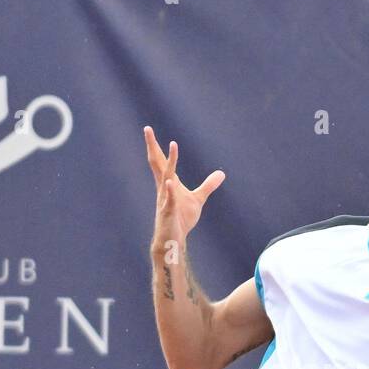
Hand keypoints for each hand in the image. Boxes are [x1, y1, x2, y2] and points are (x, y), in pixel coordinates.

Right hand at [144, 125, 225, 255]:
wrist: (173, 240)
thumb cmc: (181, 219)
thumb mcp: (198, 199)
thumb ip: (208, 185)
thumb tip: (222, 173)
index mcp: (168, 183)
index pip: (160, 161)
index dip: (156, 146)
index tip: (149, 129)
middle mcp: (163, 188)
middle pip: (157, 163)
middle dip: (152, 146)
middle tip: (147, 128)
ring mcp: (164, 200)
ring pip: (165, 177)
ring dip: (170, 162)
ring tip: (172, 145)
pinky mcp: (168, 213)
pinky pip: (168, 201)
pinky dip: (169, 192)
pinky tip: (171, 182)